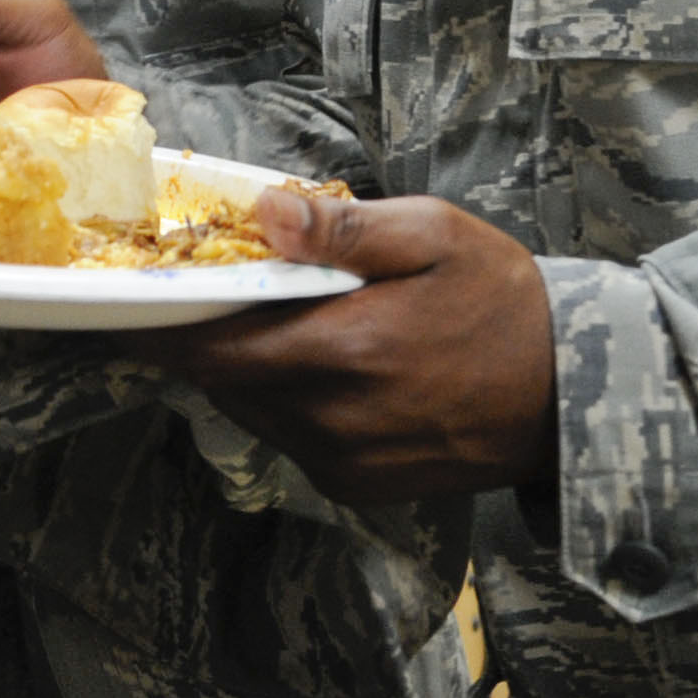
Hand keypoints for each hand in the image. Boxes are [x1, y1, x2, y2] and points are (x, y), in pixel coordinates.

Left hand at [139, 191, 557, 502]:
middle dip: (201, 338)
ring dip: (240, 369)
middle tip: (191, 294)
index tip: (124, 303)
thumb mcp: (434, 236)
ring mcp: (345, 460)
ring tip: (252, 320)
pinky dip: (280, 401)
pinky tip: (309, 363)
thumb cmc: (504, 301)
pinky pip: (289, 438)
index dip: (160, 328)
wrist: (572, 393)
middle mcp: (334, 418)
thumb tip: (266, 213)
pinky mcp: (359, 485)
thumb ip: (343, 229)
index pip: (214, 349)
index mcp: (345, 351)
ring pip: (251, 410)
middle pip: (223, 380)